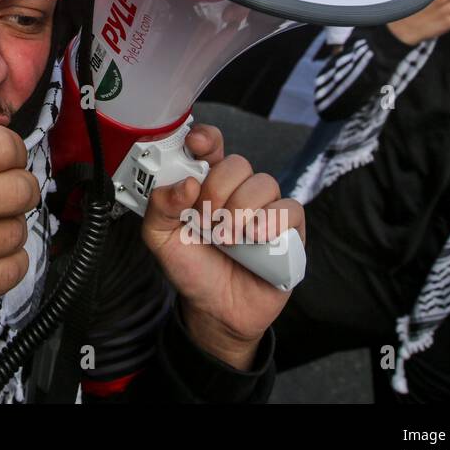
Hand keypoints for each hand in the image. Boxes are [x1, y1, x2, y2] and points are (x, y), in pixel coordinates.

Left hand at [140, 124, 303, 368]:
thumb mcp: (161, 239)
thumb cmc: (192, 268)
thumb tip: (184, 183)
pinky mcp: (289, 229)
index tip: (196, 147)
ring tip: (227, 239)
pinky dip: (271, 221)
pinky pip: (290, 208)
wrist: (216, 310)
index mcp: (205, 184)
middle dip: (218, 189)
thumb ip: (160, 207)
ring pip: (264, 182)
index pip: (211, 146)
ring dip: (241, 210)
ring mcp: (265, 207)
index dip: (206, 139)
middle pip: (237, 163)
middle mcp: (236, 190)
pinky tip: (254, 239)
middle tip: (206, 219)